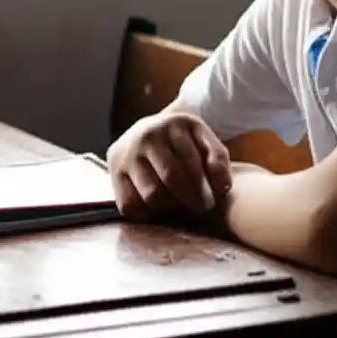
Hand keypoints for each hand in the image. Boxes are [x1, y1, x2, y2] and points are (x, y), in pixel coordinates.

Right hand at [106, 111, 232, 220]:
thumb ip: (218, 159)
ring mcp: (126, 153)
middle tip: (201, 209)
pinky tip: (160, 206)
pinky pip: (130, 205)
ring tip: (181, 205)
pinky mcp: (114, 172)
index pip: (192, 165)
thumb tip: (223, 188)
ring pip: (152, 195)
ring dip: (171, 207)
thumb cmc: (183, 141)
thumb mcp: (204, 139)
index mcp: (173, 124)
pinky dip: (147, 212)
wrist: (149, 131)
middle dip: (191, 200)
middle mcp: (146, 135)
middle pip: (171, 180)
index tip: (213, 201)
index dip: (205, 188)